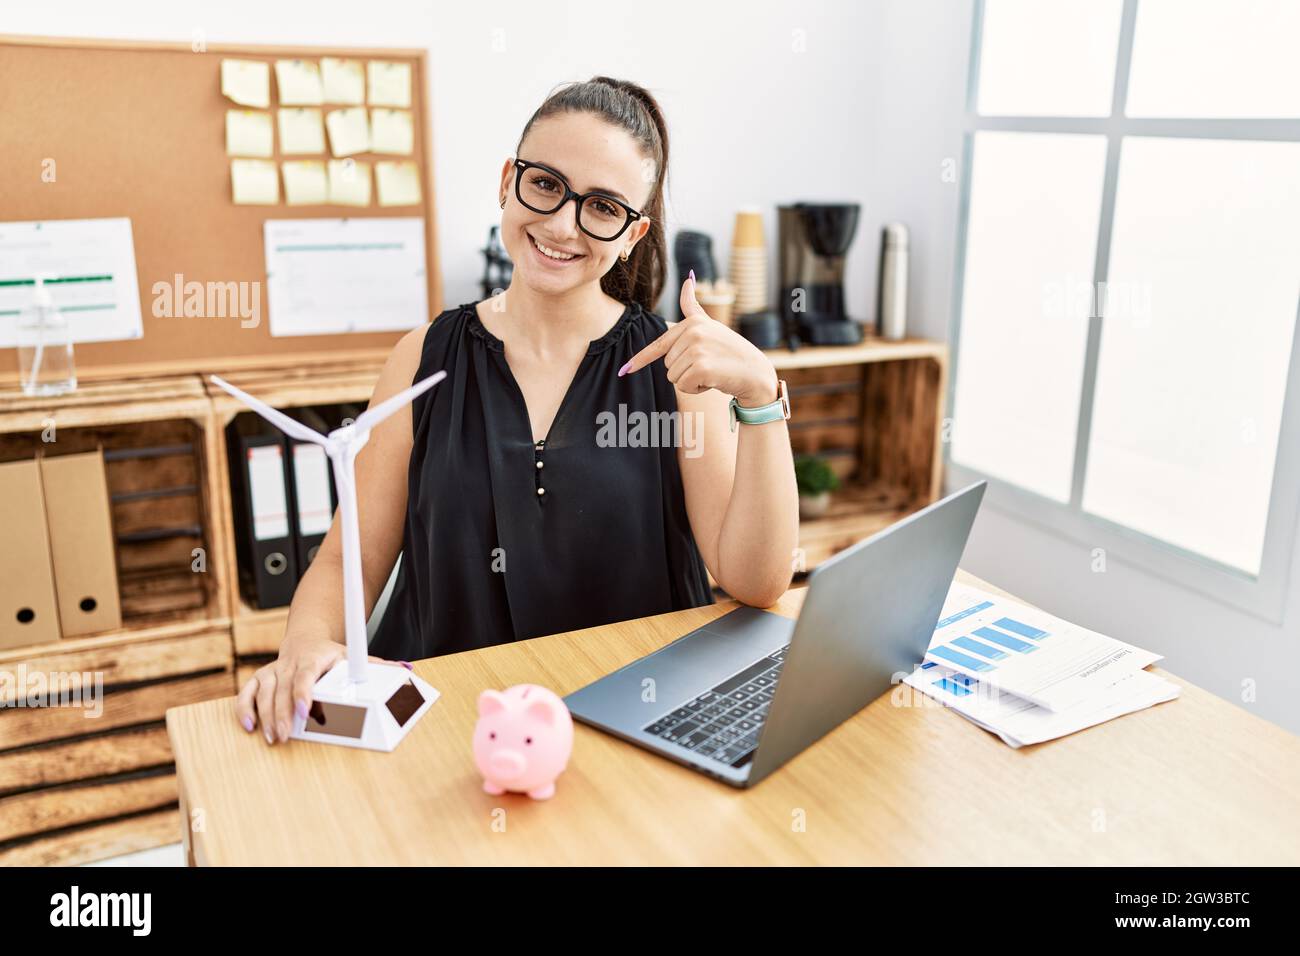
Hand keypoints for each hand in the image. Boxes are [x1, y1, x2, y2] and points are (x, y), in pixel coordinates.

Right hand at [234, 636, 410, 744]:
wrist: (306, 639)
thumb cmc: (332, 655)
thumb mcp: (353, 657)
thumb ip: (377, 667)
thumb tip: (407, 672)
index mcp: (314, 657)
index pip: (306, 675)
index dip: (303, 693)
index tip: (306, 711)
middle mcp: (290, 662)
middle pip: (282, 689)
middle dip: (282, 714)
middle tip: (285, 737)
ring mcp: (274, 670)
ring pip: (263, 692)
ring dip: (265, 716)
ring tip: (272, 737)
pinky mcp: (261, 677)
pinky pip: (247, 692)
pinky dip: (245, 709)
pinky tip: (250, 727)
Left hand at [618, 273, 778, 405]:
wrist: (755, 372)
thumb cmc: (731, 351)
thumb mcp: (711, 326)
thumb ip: (693, 307)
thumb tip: (687, 279)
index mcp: (692, 323)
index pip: (659, 344)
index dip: (640, 359)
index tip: (625, 371)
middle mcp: (693, 332)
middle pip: (667, 365)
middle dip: (685, 371)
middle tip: (709, 366)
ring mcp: (697, 348)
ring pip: (673, 377)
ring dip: (691, 381)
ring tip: (712, 372)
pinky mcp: (701, 366)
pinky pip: (683, 386)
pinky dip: (697, 389)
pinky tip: (714, 380)